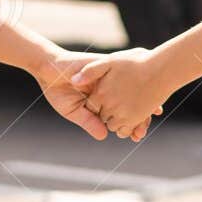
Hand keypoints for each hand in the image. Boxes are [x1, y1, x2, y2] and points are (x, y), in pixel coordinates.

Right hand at [33, 49, 159, 140]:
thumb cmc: (58, 91)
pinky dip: (134, 79)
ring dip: (144, 99)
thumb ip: (89, 122)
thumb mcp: (73, 111)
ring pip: (131, 88)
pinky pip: (122, 71)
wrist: (47, 69)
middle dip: (141, 115)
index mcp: (102, 101)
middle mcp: (109, 89)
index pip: (121, 114)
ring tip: (155, 111)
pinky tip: (144, 87)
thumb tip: (104, 136)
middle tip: (145, 129)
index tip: (138, 135)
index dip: (130, 124)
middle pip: (131, 102)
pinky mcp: (105, 65)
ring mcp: (109, 77)